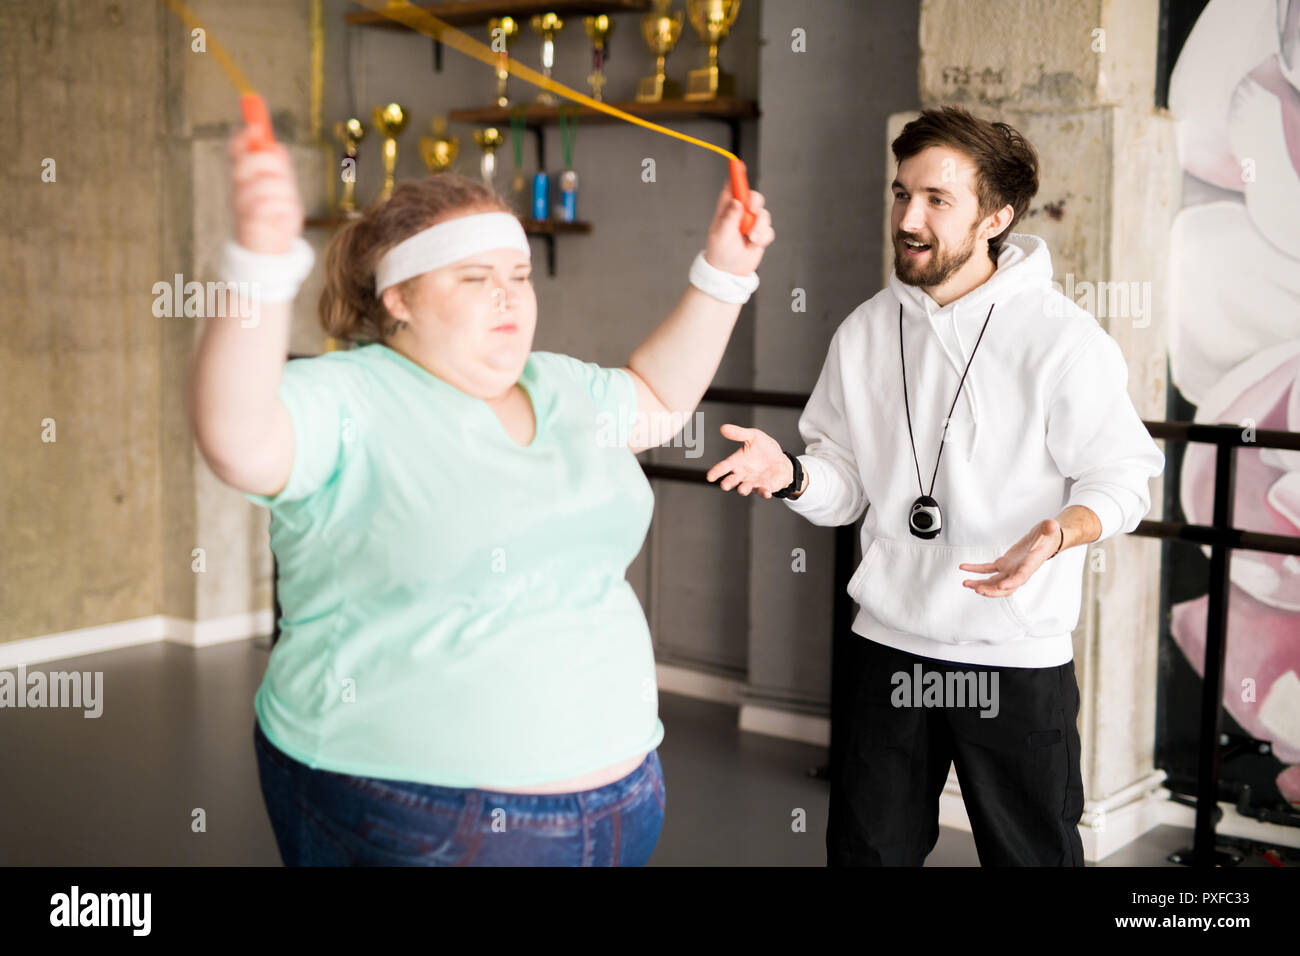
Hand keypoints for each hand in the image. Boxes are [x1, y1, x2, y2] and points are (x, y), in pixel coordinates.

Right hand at [227, 126, 303, 255]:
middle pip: (249, 161)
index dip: (243, 136)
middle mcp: (238, 189)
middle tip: (282, 176)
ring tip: (284, 204)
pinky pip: (271, 205)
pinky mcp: (251, 221)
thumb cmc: (275, 219)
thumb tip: (276, 146)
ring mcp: (242, 204)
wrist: (270, 253)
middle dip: (270, 163)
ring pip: (265, 184)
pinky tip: (281, 218)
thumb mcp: (281, 189)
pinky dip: (282, 209)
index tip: (255, 126)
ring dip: (282, 192)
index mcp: (243, 178)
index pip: (236, 151)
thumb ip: (278, 169)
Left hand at [703, 183, 773, 276]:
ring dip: (760, 226)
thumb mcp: (721, 235)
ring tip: (751, 237)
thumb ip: (729, 218)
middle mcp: (740, 213)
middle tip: (752, 210)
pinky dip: (764, 236)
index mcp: (726, 209)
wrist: (729, 271)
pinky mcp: (760, 233)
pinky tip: (755, 243)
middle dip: (755, 203)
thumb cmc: (720, 252)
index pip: (731, 188)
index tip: (738, 165)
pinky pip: (769, 229)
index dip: (735, 175)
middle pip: (753, 197)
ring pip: (764, 214)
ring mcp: (751, 223)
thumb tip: (736, 202)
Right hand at [706, 424, 791, 497]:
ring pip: (746, 488)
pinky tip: (766, 492)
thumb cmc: (764, 448)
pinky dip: (764, 492)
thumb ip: (738, 434)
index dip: (716, 472)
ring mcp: (753, 482)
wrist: (780, 459)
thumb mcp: (753, 436)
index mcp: (736, 462)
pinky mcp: (766, 487)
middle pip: (732, 480)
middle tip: (724, 485)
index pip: (723, 467)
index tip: (709, 477)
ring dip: (744, 489)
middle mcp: (742, 475)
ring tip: (742, 490)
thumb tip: (723, 428)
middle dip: (728, 483)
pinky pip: (763, 491)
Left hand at [958, 519, 1061, 596]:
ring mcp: (1010, 570)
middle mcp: (1019, 571)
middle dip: (992, 590)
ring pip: (994, 582)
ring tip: (966, 583)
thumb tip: (1052, 524)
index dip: (1011, 583)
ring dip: (980, 584)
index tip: (1002, 586)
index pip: (1021, 577)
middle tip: (978, 590)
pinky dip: (975, 569)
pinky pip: (987, 570)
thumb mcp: (1048, 530)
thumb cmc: (1047, 536)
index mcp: (1030, 565)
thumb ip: (1048, 528)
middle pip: (1005, 587)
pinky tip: (964, 568)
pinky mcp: (1003, 564)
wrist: (1045, 541)